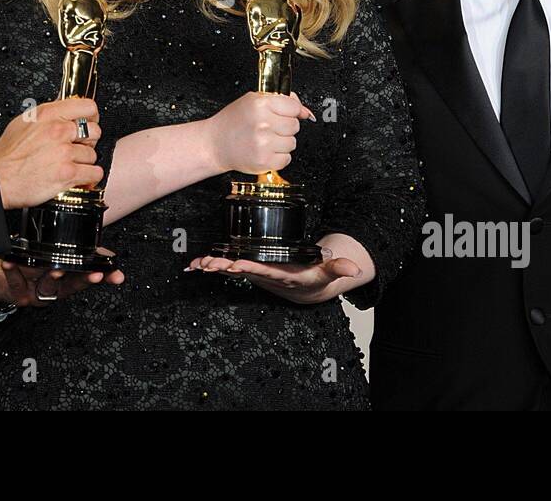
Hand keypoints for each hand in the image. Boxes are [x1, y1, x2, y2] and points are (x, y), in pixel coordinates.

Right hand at [0, 99, 101, 209]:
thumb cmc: (6, 155)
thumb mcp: (24, 122)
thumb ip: (48, 116)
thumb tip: (64, 112)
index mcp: (48, 114)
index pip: (87, 106)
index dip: (91, 117)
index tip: (90, 123)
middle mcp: (58, 130)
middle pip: (94, 131)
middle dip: (87, 141)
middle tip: (76, 148)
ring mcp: (64, 152)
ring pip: (92, 154)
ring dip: (84, 162)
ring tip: (69, 165)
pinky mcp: (68, 173)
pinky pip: (94, 172)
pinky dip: (89, 177)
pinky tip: (79, 177)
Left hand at [0, 254, 123, 307]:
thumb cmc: (27, 264)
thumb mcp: (51, 256)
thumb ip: (74, 251)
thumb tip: (97, 241)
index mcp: (65, 277)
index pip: (89, 275)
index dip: (105, 275)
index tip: (116, 275)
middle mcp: (54, 286)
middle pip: (73, 284)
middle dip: (85, 279)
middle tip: (95, 274)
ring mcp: (37, 292)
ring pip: (48, 285)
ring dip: (53, 277)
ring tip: (56, 269)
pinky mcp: (18, 293)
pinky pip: (16, 282)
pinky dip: (14, 271)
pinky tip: (11, 261)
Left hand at [185, 249, 360, 304]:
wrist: (307, 288)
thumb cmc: (316, 276)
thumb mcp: (329, 271)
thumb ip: (339, 268)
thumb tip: (355, 268)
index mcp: (283, 276)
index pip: (265, 271)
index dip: (250, 268)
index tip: (236, 264)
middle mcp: (266, 276)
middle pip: (242, 272)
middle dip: (224, 268)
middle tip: (208, 264)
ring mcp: (256, 274)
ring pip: (231, 270)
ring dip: (213, 267)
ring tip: (196, 264)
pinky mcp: (250, 270)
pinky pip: (228, 267)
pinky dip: (211, 266)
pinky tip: (195, 264)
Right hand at [203, 91, 314, 174]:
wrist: (215, 144)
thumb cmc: (233, 122)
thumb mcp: (253, 100)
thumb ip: (281, 100)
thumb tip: (304, 110)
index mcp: (260, 104)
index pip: (294, 107)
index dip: (292, 111)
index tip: (286, 114)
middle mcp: (262, 123)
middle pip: (294, 126)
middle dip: (285, 127)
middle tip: (270, 128)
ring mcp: (263, 144)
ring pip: (292, 143)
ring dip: (282, 143)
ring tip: (265, 140)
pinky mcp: (264, 161)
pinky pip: (286, 159)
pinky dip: (278, 157)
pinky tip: (265, 151)